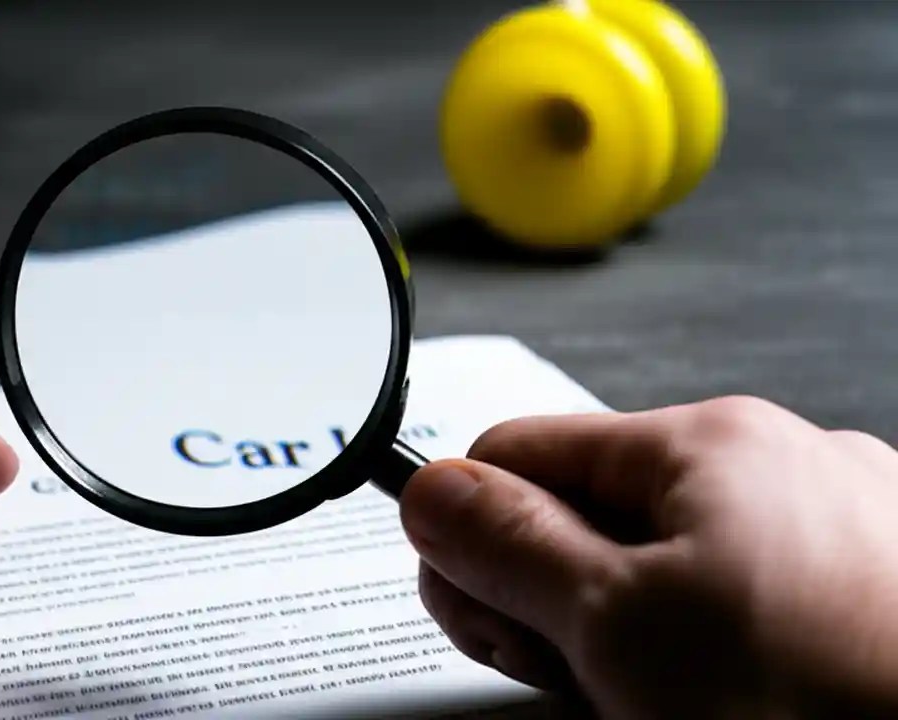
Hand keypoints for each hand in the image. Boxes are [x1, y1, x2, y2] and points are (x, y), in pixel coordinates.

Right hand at [400, 395, 897, 718]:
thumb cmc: (825, 703)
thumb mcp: (619, 626)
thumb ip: (502, 545)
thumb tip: (429, 493)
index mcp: (706, 442)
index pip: (511, 454)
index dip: (472, 542)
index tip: (485, 620)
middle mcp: (774, 464)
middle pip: (586, 514)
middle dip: (556, 601)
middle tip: (581, 679)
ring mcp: (828, 530)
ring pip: (660, 570)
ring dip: (627, 639)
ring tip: (661, 705)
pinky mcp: (863, 594)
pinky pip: (736, 604)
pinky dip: (704, 654)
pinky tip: (724, 706)